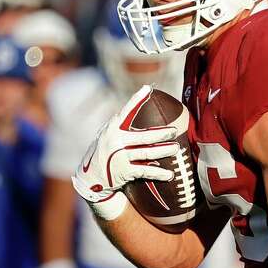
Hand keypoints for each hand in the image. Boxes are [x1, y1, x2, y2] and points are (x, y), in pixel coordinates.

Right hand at [70, 86, 180, 221]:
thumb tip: (139, 115)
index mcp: (112, 129)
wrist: (91, 178)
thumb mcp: (107, 135)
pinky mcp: (124, 172)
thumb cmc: (104, 153)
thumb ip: (121, 127)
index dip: (136, 100)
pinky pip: (146, 171)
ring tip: (176, 149)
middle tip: (174, 131)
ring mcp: (120, 157)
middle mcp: (115, 141)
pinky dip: (159, 173)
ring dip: (164, 151)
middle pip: (144, 136)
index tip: (147, 89)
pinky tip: (170, 174)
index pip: (126, 112)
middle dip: (161, 134)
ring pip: (147, 153)